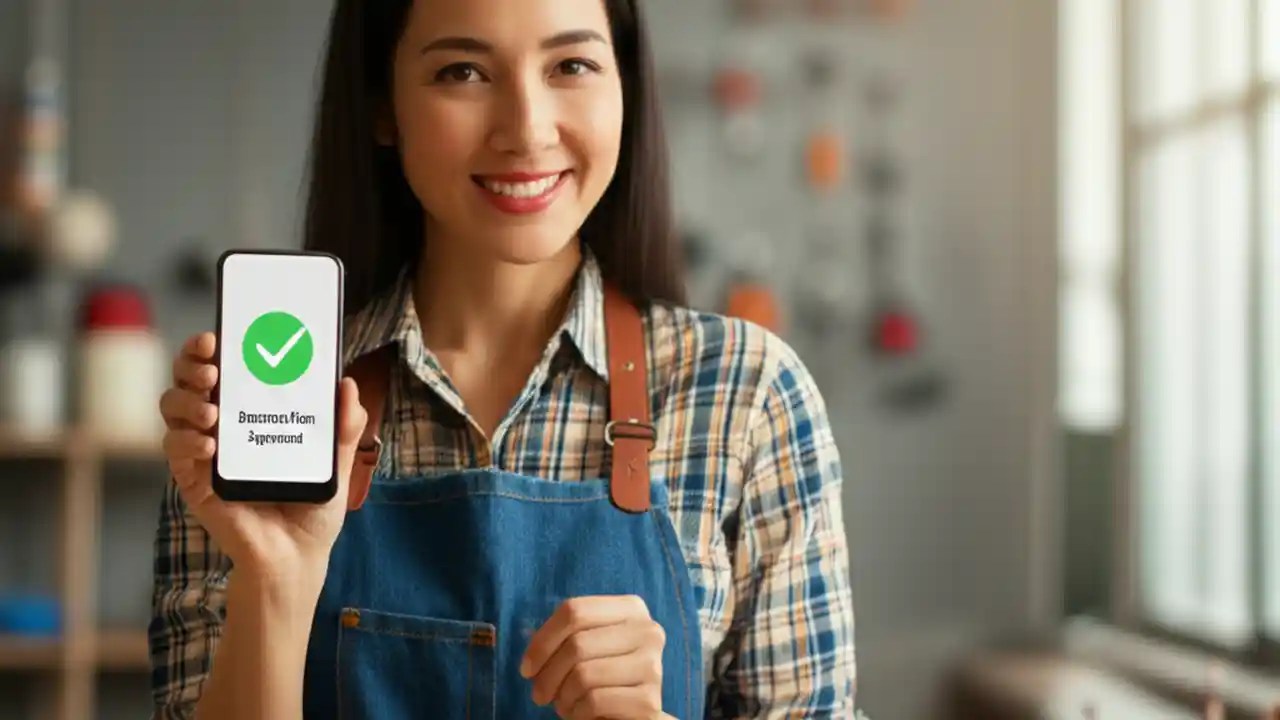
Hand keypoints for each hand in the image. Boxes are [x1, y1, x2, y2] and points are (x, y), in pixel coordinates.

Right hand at [159, 332, 369, 582]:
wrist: (298, 556)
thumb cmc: (312, 504)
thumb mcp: (336, 460)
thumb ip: (344, 425)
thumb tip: (347, 384)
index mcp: (251, 410)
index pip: (221, 366)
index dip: (209, 346)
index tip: (217, 336)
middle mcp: (222, 425)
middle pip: (188, 379)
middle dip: (191, 365)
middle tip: (213, 370)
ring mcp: (204, 452)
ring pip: (172, 409)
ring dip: (187, 402)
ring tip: (213, 413)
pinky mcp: (194, 482)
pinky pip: (175, 453)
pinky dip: (186, 443)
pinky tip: (208, 446)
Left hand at [520, 595, 667, 719]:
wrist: (633, 713)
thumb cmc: (603, 677)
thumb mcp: (586, 646)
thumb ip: (565, 636)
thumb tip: (531, 651)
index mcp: (631, 608)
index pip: (575, 611)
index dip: (542, 641)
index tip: (526, 668)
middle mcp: (648, 631)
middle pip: (577, 644)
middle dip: (548, 676)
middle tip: (540, 695)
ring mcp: (652, 665)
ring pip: (584, 675)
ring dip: (563, 697)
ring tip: (564, 704)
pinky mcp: (649, 700)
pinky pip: (595, 701)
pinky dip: (578, 712)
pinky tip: (581, 714)